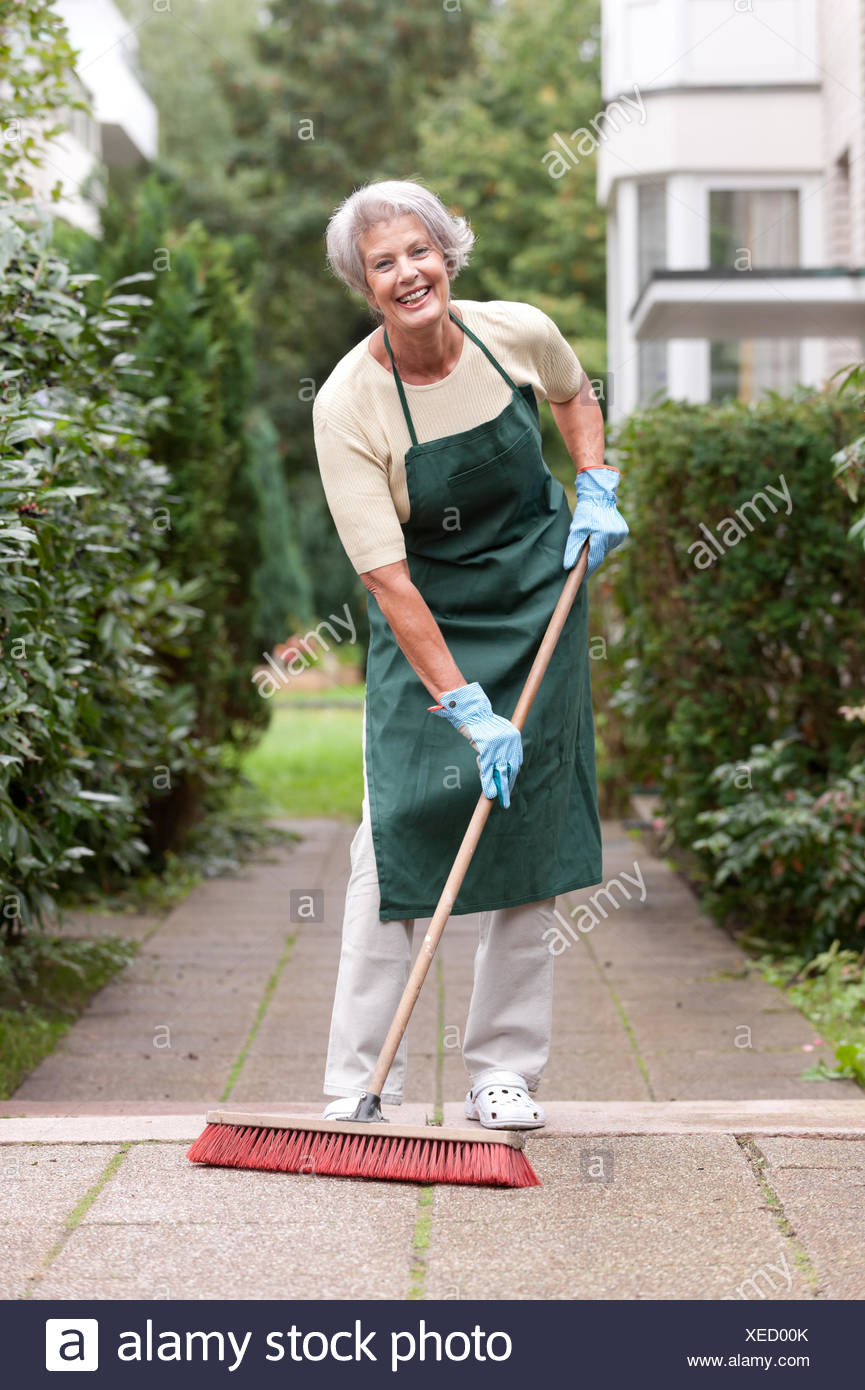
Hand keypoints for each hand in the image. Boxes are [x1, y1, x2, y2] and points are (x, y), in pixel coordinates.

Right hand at [430, 681, 522, 807]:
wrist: (470, 711)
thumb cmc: (479, 723)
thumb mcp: (492, 735)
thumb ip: (498, 748)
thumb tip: (512, 765)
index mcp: (514, 736)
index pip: (516, 762)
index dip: (512, 776)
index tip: (508, 785)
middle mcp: (510, 741)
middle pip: (511, 769)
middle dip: (508, 785)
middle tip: (506, 801)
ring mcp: (499, 745)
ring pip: (499, 771)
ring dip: (499, 787)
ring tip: (498, 800)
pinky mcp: (488, 749)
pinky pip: (488, 769)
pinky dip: (487, 781)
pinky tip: (489, 792)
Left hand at [564, 464, 627, 576]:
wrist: (599, 497)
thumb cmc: (585, 513)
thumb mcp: (576, 530)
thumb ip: (572, 549)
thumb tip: (569, 567)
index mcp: (602, 535)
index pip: (594, 559)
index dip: (588, 570)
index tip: (582, 579)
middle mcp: (614, 535)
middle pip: (601, 555)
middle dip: (591, 559)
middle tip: (583, 556)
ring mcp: (620, 534)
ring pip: (606, 550)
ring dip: (598, 548)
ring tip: (592, 537)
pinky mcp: (623, 532)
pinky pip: (611, 543)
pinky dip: (604, 542)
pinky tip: (600, 533)